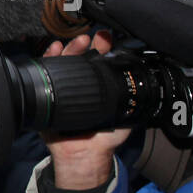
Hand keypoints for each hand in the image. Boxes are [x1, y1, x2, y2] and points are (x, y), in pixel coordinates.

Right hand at [42, 31, 130, 189]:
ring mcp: (60, 88)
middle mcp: (77, 85)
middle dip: (83, 45)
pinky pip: (43, 74)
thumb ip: (135, 103)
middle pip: (77, 58)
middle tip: (91, 39)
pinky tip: (53, 49)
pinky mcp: (45, 93)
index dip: (102, 48)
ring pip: (61, 62)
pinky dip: (47, 59)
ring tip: (77, 42)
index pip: (98, 62)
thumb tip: (148, 87)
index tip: (106, 38)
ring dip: (68, 48)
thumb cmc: (105, 138)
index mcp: (96, 87)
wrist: (84, 155)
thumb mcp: (126, 116)